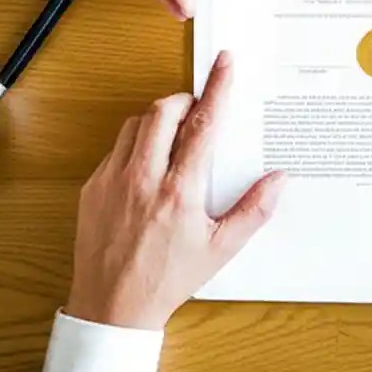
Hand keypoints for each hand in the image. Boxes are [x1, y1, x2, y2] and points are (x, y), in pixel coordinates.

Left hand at [64, 51, 285, 329]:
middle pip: (163, 111)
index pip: (203, 125)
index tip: (224, 64)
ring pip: (135, 125)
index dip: (217, 89)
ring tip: (174, 138)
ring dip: (158, 120)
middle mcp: (143, 179)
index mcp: (179, 192)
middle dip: (184, 100)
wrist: (112, 307)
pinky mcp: (92, 188)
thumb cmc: (167, 280)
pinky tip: (149, 167)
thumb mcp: (220, 250)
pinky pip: (116, 149)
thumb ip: (253, 210)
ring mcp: (112, 181)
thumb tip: (278, 179)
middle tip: (198, 109)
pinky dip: (136, 145)